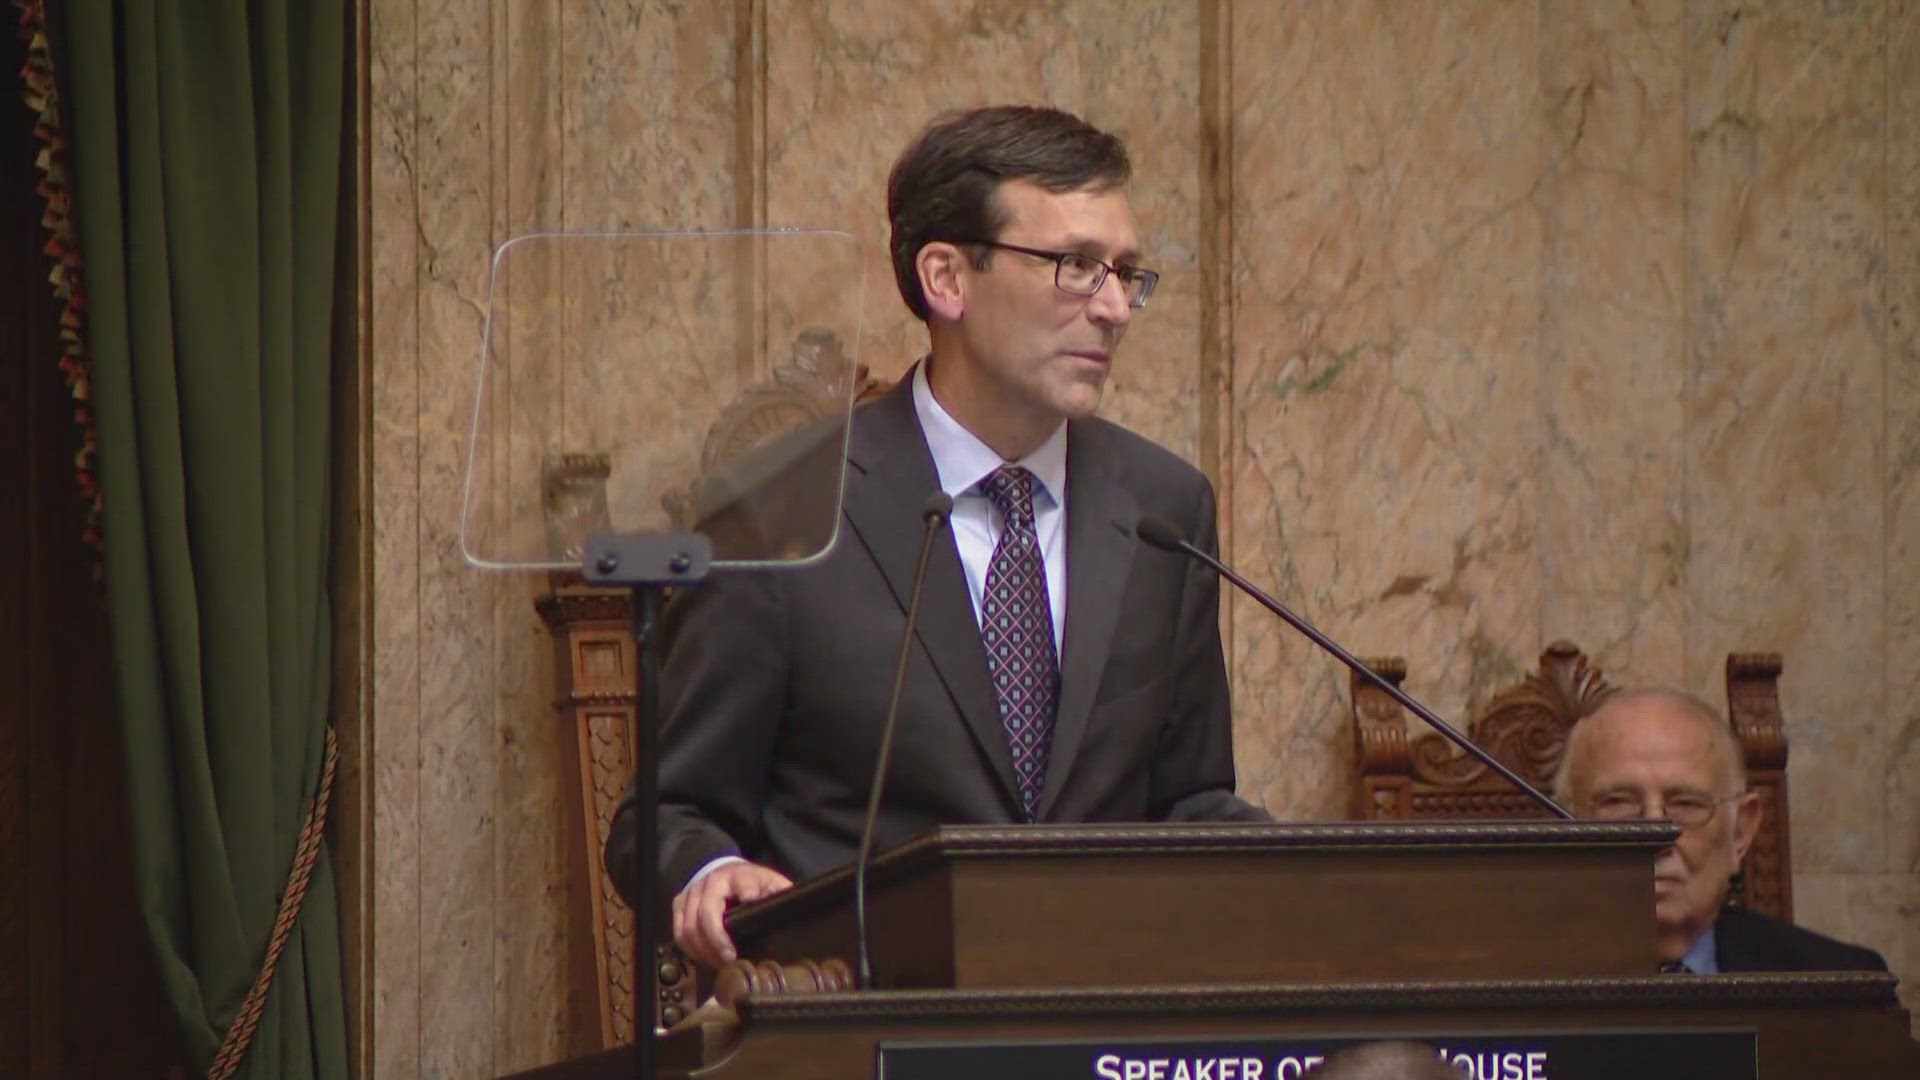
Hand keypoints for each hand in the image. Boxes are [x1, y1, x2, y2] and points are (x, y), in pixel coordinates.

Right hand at [671, 860, 792, 968]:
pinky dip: (691, 949)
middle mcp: (711, 882)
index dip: (747, 893)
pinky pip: (679, 932)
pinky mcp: (679, 904)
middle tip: (730, 959)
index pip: (743, 883)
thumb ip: (778, 894)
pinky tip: (705, 958)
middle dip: (717, 940)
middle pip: (707, 913)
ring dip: (703, 950)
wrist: (721, 869)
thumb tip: (791, 910)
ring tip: (719, 964)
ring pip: (689, 926)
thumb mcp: (769, 882)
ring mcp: (692, 893)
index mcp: (738, 876)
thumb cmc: (749, 882)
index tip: (751, 904)